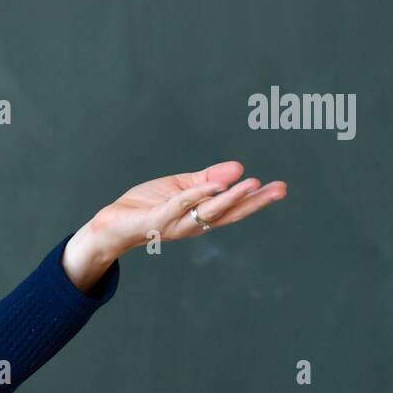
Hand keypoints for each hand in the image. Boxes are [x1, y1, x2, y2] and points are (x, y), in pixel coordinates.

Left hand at [89, 159, 286, 255]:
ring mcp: (176, 223)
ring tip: (253, 184)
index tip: (279, 188)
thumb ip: (207, 178)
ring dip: (231, 197)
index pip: (233, 207)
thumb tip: (238, 167)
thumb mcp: (181, 187)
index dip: (256, 199)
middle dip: (255, 201)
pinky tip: (213, 186)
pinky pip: (180, 205)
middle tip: (279, 190)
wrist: (113, 223)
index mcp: (201, 216)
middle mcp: (193, 224)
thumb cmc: (146, 206)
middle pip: (229, 212)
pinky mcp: (157, 220)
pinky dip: (197, 195)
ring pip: (209, 210)